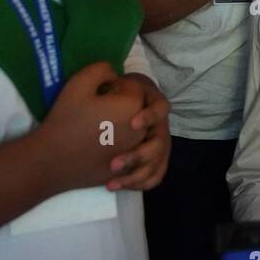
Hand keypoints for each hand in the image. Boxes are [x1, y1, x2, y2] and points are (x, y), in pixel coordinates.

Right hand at [35, 62, 146, 193]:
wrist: (51, 161)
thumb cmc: (66, 120)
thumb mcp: (79, 82)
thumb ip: (102, 69)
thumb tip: (114, 76)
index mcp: (133, 106)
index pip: (132, 86)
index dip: (113, 86)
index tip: (96, 95)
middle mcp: (141, 129)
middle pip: (136, 106)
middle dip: (120, 104)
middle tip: (95, 110)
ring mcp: (134, 151)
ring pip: (132, 127)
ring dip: (119, 123)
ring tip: (95, 126)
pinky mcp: (126, 168)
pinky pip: (126, 148)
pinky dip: (115, 143)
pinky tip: (95, 144)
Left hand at [104, 73, 170, 191]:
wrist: (106, 113)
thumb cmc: (106, 96)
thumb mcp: (99, 82)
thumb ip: (102, 74)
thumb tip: (109, 76)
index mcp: (152, 104)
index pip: (160, 108)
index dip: (150, 116)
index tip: (132, 123)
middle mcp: (159, 127)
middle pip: (160, 144)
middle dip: (137, 155)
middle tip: (113, 164)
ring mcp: (158, 146)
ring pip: (157, 164)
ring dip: (135, 174)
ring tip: (111, 181)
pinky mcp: (152, 162)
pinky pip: (154, 177)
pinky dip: (139, 184)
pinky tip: (117, 185)